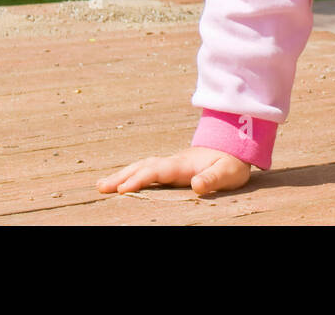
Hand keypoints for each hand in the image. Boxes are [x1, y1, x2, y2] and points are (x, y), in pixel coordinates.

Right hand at [96, 147, 250, 196]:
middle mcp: (173, 162)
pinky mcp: (171, 167)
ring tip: (102, 185)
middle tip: (100, 187)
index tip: (123, 189)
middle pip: (143, 167)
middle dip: (121, 176)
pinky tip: (122, 181)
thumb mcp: (228, 172)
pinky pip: (147, 169)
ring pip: (142, 166)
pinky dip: (131, 174)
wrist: (234, 145)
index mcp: (183, 164)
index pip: (157, 171)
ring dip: (122, 174)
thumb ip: (213, 178)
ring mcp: (171, 163)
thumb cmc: (231, 162)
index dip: (140, 180)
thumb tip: (196, 185)